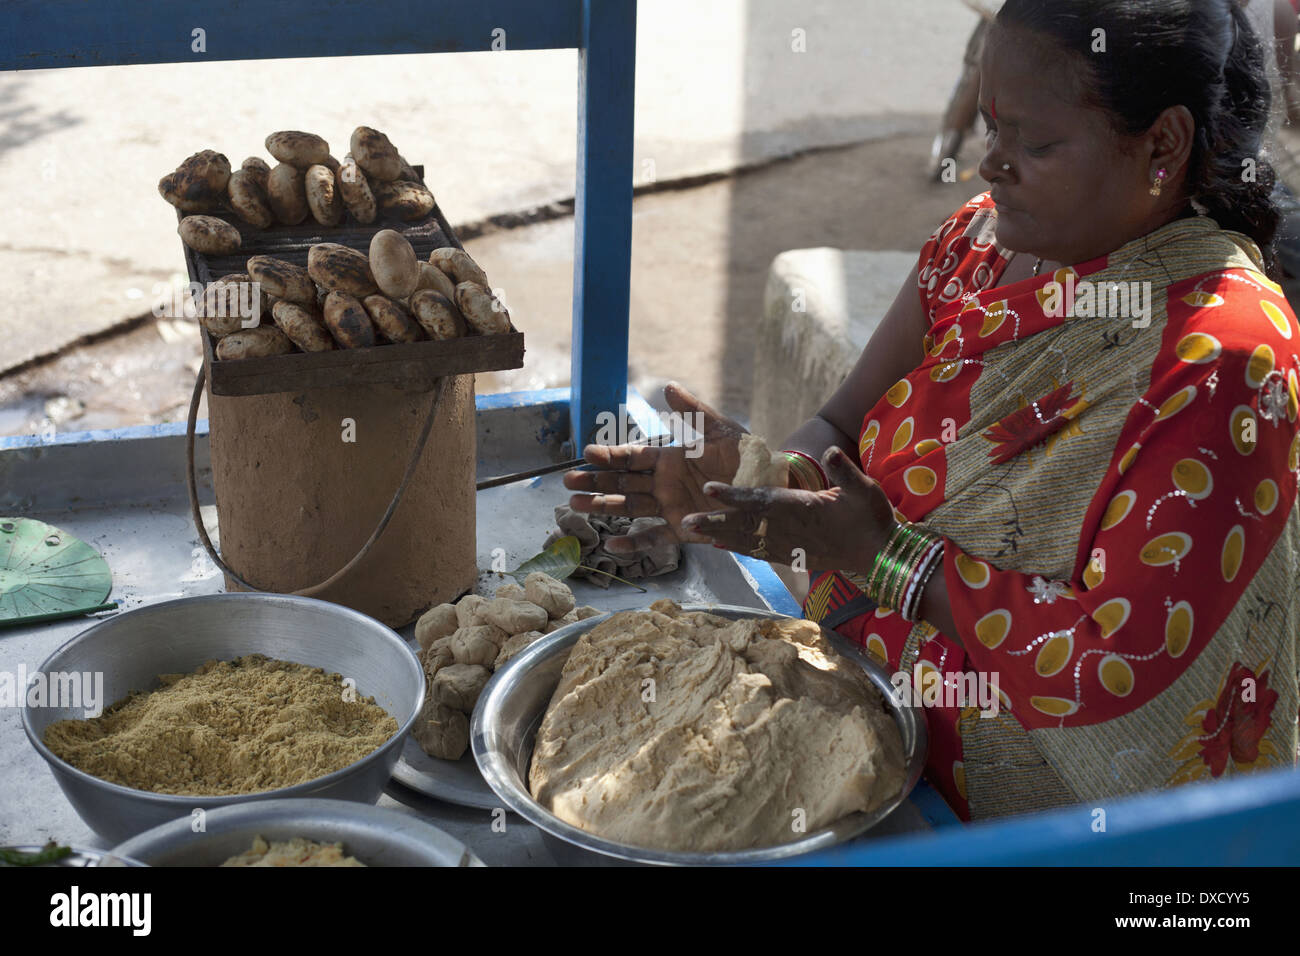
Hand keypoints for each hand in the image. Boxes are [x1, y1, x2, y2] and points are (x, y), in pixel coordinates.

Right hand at [562, 382, 747, 553]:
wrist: (767, 486)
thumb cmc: (745, 456)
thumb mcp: (720, 430)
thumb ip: (693, 411)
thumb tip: (668, 386)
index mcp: (669, 458)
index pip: (632, 456)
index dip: (610, 455)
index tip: (587, 453)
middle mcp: (663, 482)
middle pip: (622, 481)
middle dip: (595, 481)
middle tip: (568, 482)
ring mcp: (670, 506)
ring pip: (629, 506)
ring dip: (603, 505)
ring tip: (575, 506)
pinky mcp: (682, 528)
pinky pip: (653, 537)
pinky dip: (633, 542)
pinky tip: (611, 545)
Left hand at [681, 447, 896, 571]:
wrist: (880, 556)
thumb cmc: (871, 518)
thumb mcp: (864, 489)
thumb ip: (845, 470)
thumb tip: (831, 450)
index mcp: (802, 509)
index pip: (761, 500)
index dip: (734, 495)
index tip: (710, 490)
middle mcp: (789, 530)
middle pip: (744, 524)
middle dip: (714, 521)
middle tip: (685, 521)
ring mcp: (789, 546)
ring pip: (746, 540)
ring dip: (718, 535)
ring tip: (691, 530)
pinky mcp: (791, 556)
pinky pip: (757, 552)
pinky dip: (736, 547)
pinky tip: (719, 545)